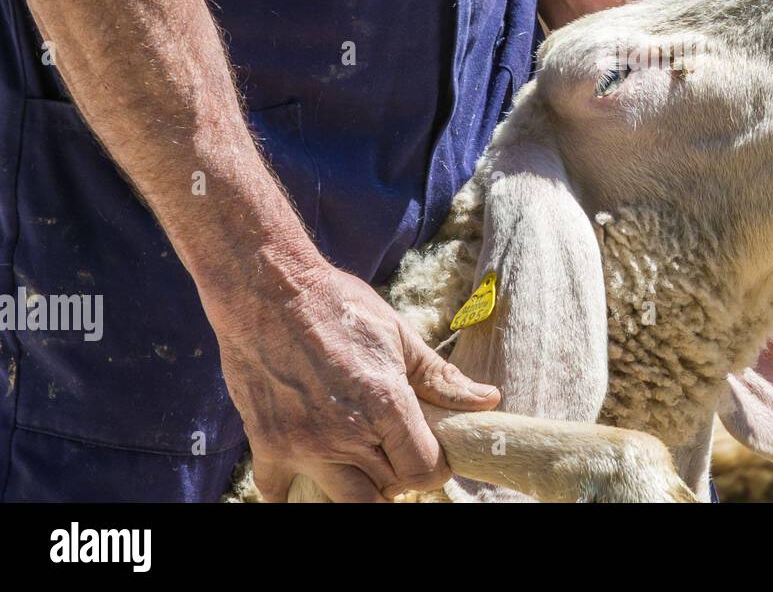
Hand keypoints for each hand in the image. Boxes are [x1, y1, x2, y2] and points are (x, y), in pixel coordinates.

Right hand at [212, 256, 499, 501]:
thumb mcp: (397, 334)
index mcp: (383, 402)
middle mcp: (344, 433)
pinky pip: (282, 494)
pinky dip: (299, 487)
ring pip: (343, 502)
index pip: (424, 470)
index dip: (435, 465)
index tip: (431, 450)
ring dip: (358, 487)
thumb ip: (440, 377)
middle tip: (395, 448)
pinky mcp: (267, 446)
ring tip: (360, 456)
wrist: (265, 290)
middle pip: (387, 491)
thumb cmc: (336, 305)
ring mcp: (302, 445)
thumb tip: (487, 400)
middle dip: (398, 475)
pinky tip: (313, 460)